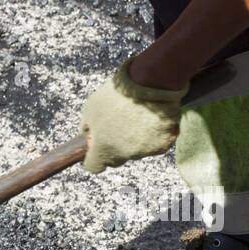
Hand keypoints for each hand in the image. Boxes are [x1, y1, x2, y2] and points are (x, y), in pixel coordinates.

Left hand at [80, 58, 187, 173]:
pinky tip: (152, 120)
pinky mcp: (162, 145)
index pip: (94, 166)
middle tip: (117, 128)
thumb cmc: (117, 94)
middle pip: (115, 160)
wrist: (150, 83)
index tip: (95, 148)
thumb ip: (87, 125)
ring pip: (136, 152)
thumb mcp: (90, 107)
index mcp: (103, 150)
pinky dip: (153, 137)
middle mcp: (123, 156)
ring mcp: (144, 152)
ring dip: (134, 141)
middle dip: (113, 148)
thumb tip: (86, 133)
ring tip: (136, 118)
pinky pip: (155, 145)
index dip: (93, 157)